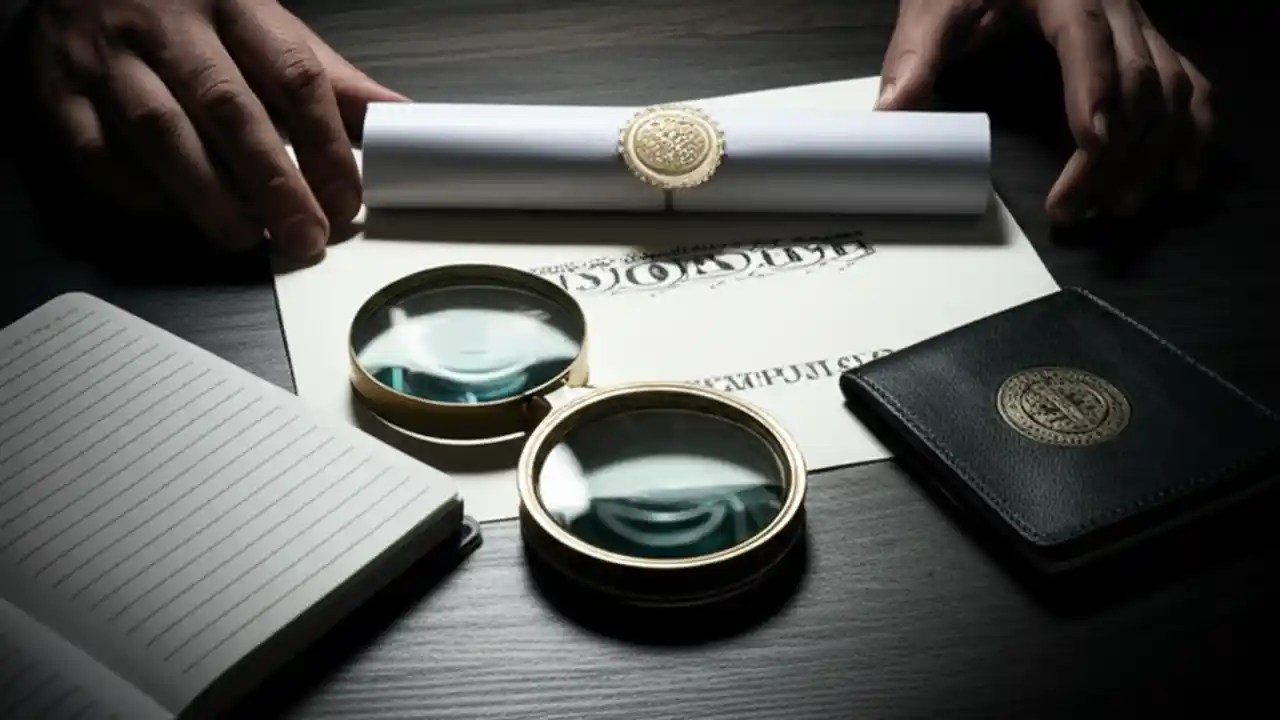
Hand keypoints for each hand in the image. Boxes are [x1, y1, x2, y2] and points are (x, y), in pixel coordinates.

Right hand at [27, 0, 407, 260]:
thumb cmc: (190, 15)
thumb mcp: (266, 28)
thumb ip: (329, 79)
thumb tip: (402, 118)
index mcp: (234, 5)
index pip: (293, 76)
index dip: (325, 146)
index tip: (346, 201)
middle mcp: (168, 28)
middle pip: (231, 111)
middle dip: (275, 183)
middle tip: (305, 236)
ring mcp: (107, 59)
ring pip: (163, 134)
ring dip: (211, 196)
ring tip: (248, 237)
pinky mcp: (57, 94)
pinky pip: (100, 155)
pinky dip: (143, 195)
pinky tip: (180, 218)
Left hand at [876, 0, 1212, 225]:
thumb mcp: (936, 8)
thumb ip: (916, 57)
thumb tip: (891, 112)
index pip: (1088, 40)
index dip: (1095, 91)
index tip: (1091, 143)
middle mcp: (1116, 6)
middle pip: (1138, 79)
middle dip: (1117, 151)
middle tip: (1081, 209)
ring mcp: (1139, 28)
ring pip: (1171, 90)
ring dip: (1155, 154)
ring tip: (1122, 209)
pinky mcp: (1148, 48)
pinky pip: (1189, 87)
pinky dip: (1191, 134)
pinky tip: (1181, 180)